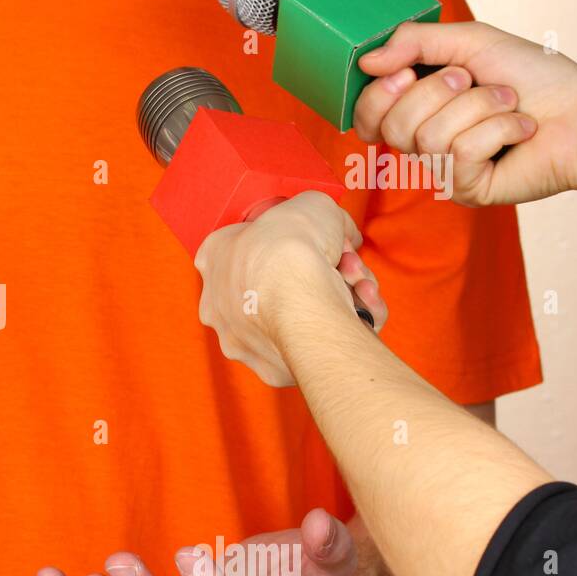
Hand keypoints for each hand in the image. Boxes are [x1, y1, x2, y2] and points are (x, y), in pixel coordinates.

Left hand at [193, 192, 387, 386]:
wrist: (293, 295)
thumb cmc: (288, 246)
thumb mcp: (312, 205)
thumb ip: (326, 219)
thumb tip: (344, 236)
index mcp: (215, 260)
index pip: (254, 249)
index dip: (298, 242)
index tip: (323, 240)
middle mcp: (219, 305)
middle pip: (282, 287)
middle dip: (326, 274)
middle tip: (347, 265)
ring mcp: (243, 341)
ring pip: (301, 319)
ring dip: (342, 298)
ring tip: (360, 287)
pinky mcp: (271, 370)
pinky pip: (313, 347)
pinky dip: (344, 329)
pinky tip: (361, 313)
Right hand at [355, 20, 576, 205]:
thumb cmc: (536, 77)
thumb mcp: (470, 42)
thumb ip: (414, 42)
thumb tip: (366, 61)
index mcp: (418, 110)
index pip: (366, 116)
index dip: (379, 95)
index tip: (408, 72)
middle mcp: (425, 143)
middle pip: (393, 127)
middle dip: (439, 93)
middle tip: (473, 82)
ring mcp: (444, 170)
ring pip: (430, 138)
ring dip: (480, 107)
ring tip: (509, 104)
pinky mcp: (467, 189)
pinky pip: (460, 154)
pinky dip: (499, 129)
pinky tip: (520, 130)